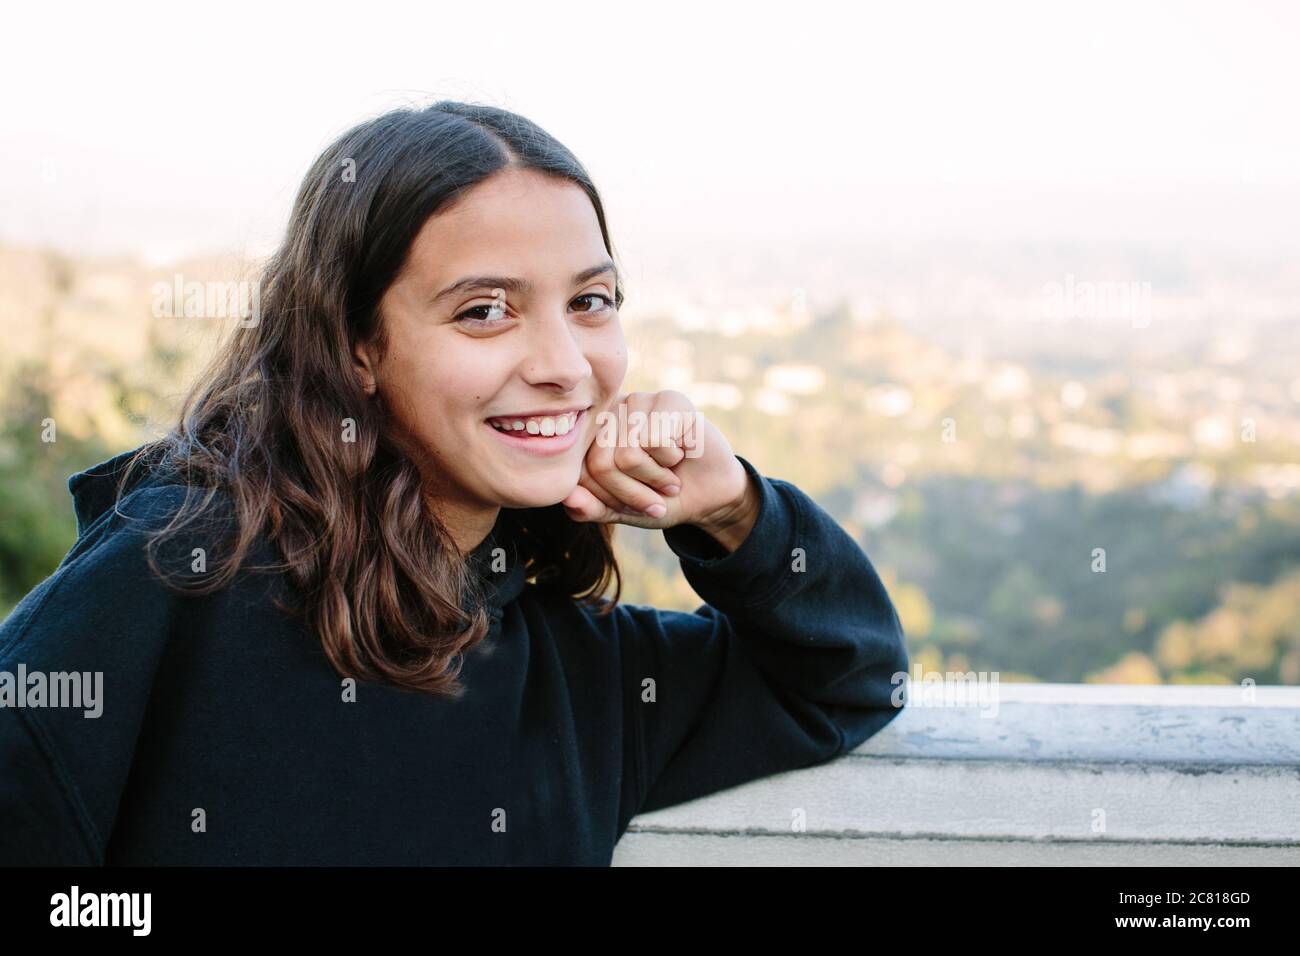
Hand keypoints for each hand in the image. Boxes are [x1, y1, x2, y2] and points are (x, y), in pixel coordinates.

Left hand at [561, 390, 753, 539]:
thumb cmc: (661, 497)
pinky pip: (655, 440)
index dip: (610, 498)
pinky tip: (682, 451)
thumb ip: (591, 508)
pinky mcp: (668, 399)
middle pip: (602, 464)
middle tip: (657, 492)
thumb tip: (568, 499)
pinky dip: (671, 459)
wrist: (709, 494)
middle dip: (633, 493)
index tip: (633, 503)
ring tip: (669, 472)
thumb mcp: (622, 511)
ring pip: (628, 454)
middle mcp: (610, 412)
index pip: (580, 473)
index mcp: (592, 436)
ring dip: (656, 477)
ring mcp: (639, 401)